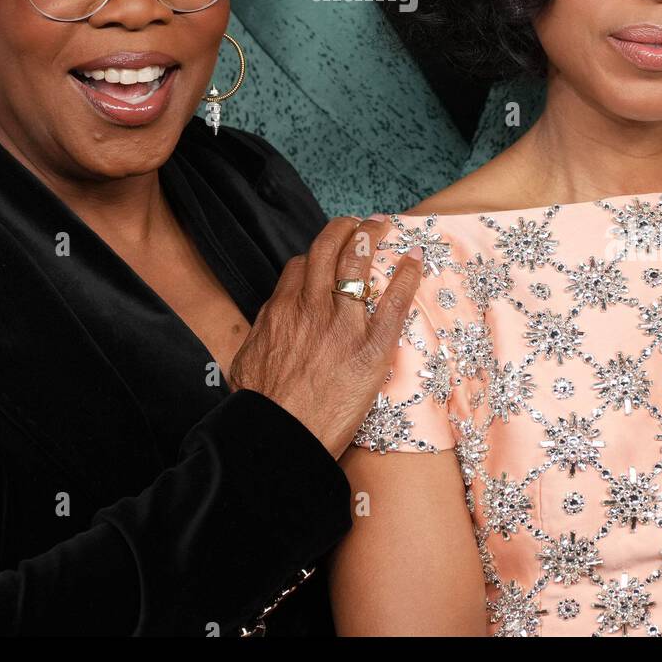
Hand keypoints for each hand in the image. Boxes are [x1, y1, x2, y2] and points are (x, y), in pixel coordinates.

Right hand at [227, 215, 422, 457]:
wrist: (282, 438)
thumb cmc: (261, 410)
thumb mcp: (246, 364)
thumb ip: (260, 336)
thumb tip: (267, 327)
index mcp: (281, 311)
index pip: (300, 267)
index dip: (315, 257)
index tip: (326, 256)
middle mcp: (311, 308)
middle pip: (328, 250)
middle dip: (343, 229)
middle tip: (357, 223)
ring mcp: (343, 324)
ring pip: (356, 263)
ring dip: (369, 237)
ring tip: (380, 225)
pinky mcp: (372, 347)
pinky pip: (394, 301)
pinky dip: (406, 276)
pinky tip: (415, 260)